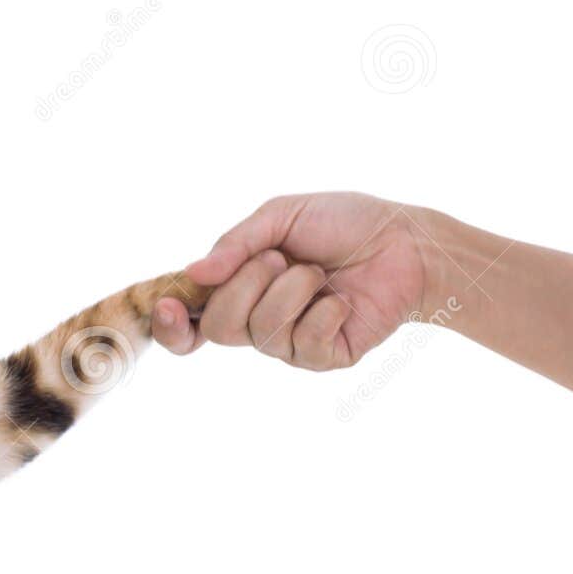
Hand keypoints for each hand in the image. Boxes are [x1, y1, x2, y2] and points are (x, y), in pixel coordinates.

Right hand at [153, 192, 431, 369]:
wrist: (405, 240)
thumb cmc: (343, 223)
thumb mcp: (282, 216)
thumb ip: (236, 243)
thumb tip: (193, 274)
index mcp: (240, 289)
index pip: (192, 324)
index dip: (171, 325)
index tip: (167, 307)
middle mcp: (259, 321)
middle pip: (220, 328)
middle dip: (246, 285)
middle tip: (281, 259)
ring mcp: (292, 344)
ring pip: (263, 333)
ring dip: (292, 290)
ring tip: (319, 273)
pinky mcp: (325, 357)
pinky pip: (306, 344)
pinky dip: (324, 311)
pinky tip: (342, 299)